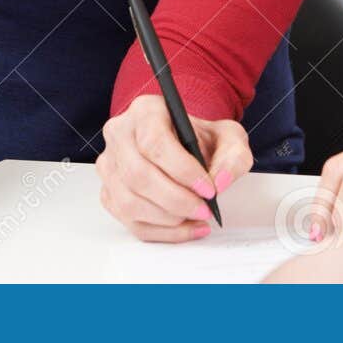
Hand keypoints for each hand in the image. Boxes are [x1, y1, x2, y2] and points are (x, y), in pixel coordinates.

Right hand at [96, 94, 251, 241]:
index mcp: (145, 110)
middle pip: (138, 175)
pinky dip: (161, 232)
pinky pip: (129, 221)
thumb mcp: (228, 137)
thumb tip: (219, 181)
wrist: (185, 147)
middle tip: (204, 209)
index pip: (154, 142)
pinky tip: (185, 226)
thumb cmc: (201, 140)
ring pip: (129, 202)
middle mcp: (119, 134)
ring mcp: (109, 165)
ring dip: (168, 218)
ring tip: (196, 217)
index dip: (182, 170)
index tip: (208, 188)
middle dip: (176, 199)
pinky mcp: (108, 193)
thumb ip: (233, 156)